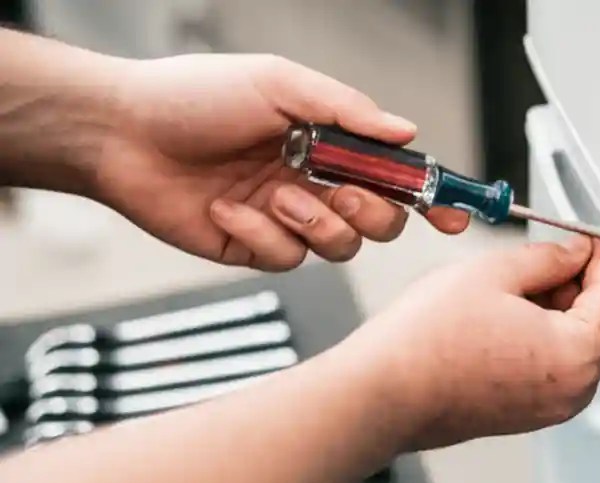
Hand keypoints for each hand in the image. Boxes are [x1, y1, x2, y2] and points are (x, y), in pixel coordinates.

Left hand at [94, 54, 468, 269]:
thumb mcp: (279, 83)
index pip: (398, 175)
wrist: (121, 132)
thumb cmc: (193, 96)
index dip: (433, 196)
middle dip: (374, 212)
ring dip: (315, 223)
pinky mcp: (255, 248)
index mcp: (330, 142)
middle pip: (383, 220)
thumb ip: (347, 110)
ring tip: (272, 195)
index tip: (456, 212)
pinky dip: (260, 235)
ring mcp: (288, 219)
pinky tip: (226, 209)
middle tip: (345, 191)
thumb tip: (406, 132)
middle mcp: (316, 183)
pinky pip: (287, 259)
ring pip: (341, 247)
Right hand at [342, 235, 599, 449]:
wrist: (382, 394)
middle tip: (548, 252)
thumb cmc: (427, 342)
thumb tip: (575, 253)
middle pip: (598, 323)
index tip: (589, 238)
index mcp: (577, 357)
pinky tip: (502, 313)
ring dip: (555, 307)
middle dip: (578, 283)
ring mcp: (550, 408)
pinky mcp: (526, 414)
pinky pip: (549, 365)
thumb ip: (549, 257)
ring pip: (572, 344)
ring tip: (511, 283)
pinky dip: (539, 334)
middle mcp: (573, 392)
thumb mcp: (496, 272)